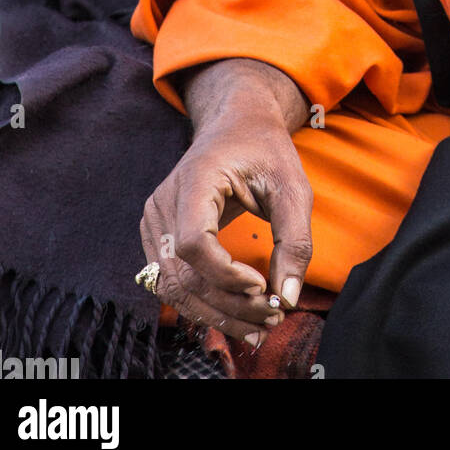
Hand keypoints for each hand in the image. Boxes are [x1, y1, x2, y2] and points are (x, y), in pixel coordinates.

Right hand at [140, 59, 313, 344]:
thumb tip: (289, 297)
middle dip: (228, 305)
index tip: (262, 285)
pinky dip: (203, 303)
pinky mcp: (157, 235)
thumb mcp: (292, 185)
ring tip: (257, 326)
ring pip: (173, 286)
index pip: (193, 242)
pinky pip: (172, 281)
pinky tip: (235, 313)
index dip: (225, 273)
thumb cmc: (265, 149)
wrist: (235, 123)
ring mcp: (154, 220)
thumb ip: (295, 239)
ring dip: (216, 313)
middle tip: (270, 320)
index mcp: (195, 179)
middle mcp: (164, 201)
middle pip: (182, 273)